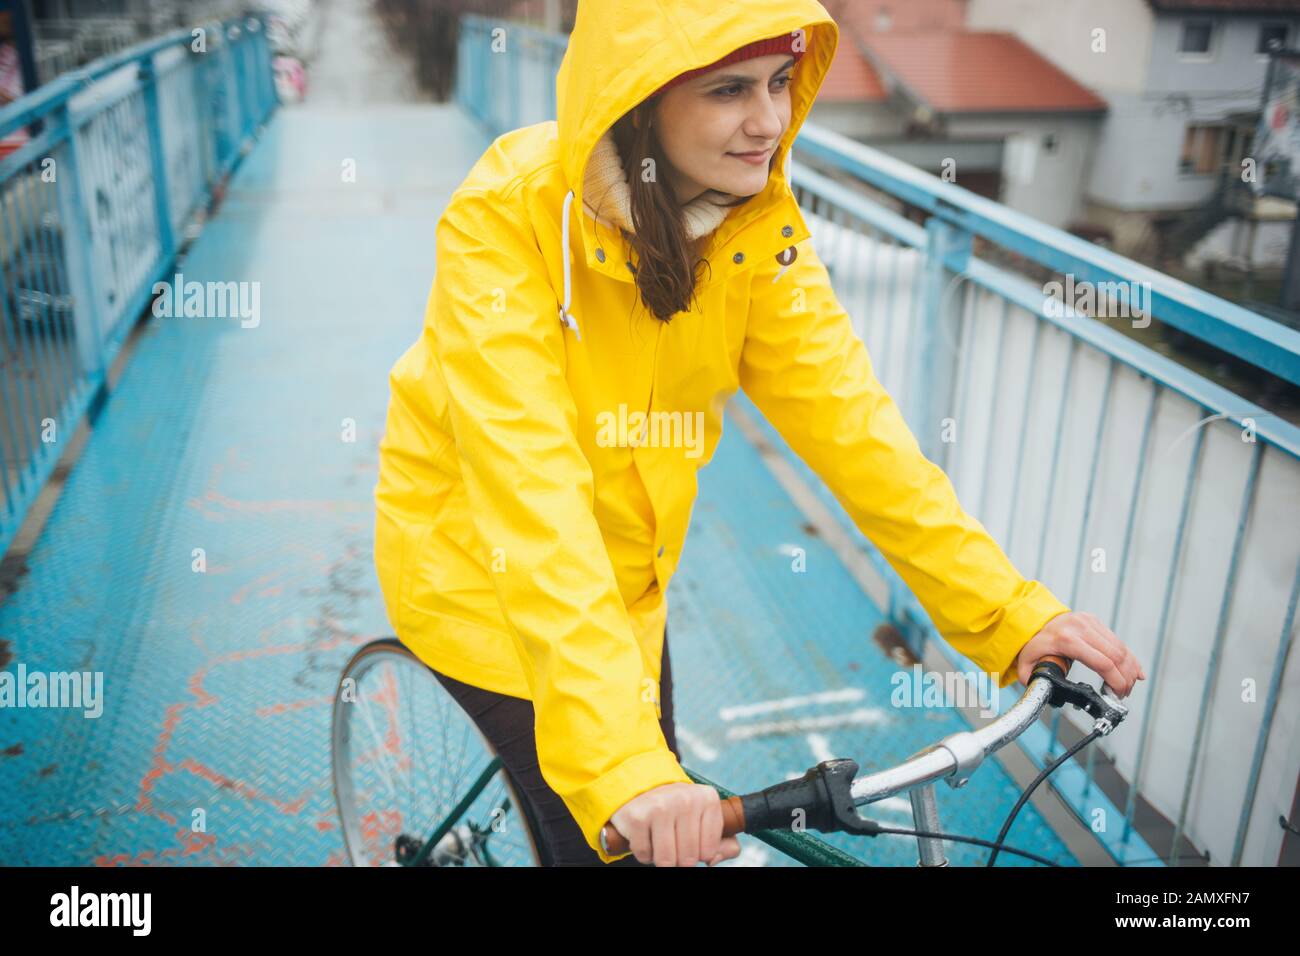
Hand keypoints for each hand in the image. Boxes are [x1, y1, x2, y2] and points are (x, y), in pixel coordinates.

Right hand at [609, 782, 741, 866]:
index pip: (708, 851)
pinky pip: (644, 855)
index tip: (693, 841)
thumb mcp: (708, 822)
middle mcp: (686, 799)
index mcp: (708, 799)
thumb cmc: (681, 812)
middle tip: (675, 844)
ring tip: (662, 842)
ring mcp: (660, 806)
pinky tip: (647, 837)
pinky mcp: (637, 816)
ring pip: (666, 860)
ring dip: (663, 859)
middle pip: (688, 858)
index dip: (700, 854)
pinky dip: (645, 854)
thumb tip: (711, 860)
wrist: (645, 788)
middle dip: (681, 859)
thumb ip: (726, 845)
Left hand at [1014, 611, 1145, 695]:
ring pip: (1120, 648)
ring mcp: (1089, 622)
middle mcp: (1081, 628)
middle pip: (1116, 656)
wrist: (1031, 619)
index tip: (1118, 694)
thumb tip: (1044, 695)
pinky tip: (1135, 671)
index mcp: (1066, 640)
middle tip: (1123, 694)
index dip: (1115, 681)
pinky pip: (1117, 640)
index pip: (1102, 662)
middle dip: (1125, 678)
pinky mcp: (1095, 621)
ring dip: (1129, 669)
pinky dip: (1128, 657)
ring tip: (1127, 686)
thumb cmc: (1032, 644)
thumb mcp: (1026, 664)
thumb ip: (1033, 682)